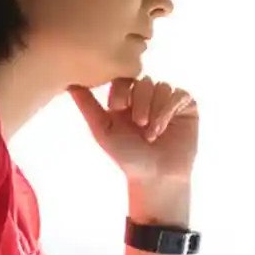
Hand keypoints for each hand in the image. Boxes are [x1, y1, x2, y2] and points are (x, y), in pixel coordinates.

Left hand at [69, 77, 198, 183]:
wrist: (156, 177)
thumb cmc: (128, 157)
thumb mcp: (102, 129)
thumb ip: (87, 105)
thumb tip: (67, 82)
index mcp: (128, 98)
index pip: (124, 77)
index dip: (121, 89)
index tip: (116, 108)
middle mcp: (149, 96)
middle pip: (144, 80)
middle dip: (140, 101)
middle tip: (137, 123)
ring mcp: (168, 100)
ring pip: (162, 87)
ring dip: (154, 109)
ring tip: (149, 132)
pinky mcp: (187, 106)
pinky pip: (179, 95)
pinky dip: (168, 110)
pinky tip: (162, 129)